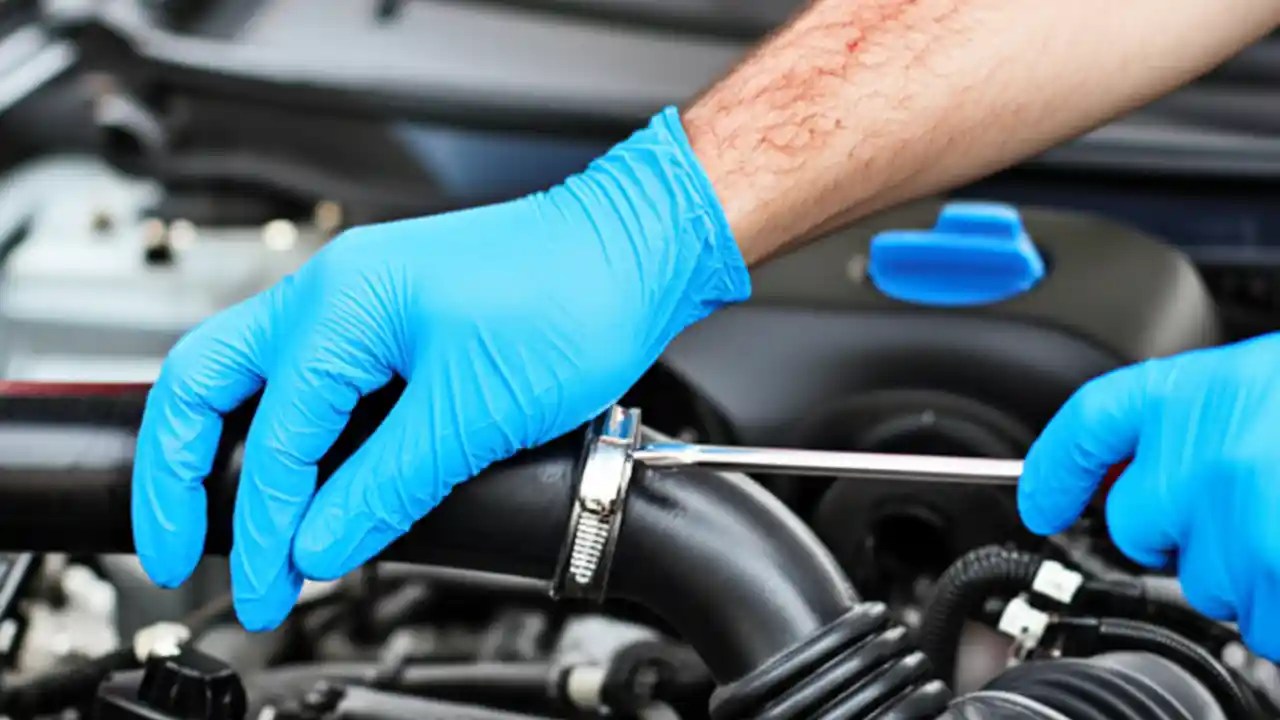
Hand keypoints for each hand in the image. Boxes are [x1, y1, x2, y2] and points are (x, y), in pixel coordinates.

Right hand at [131, 107, 750, 630]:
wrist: (634, 252)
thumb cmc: (572, 299)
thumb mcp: (473, 414)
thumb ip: (387, 485)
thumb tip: (321, 546)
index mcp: (342, 308)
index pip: (277, 440)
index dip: (265, 525)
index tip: (268, 586)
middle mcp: (333, 294)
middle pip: (206, 383)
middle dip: (178, 472)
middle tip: (174, 545)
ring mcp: (359, 300)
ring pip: (250, 375)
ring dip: (228, 447)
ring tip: (221, 517)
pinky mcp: (393, 317)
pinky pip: (309, 375)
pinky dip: (286, 429)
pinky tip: (296, 470)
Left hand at [1019, 333, 1279, 658]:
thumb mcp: (1266, 385)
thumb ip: (1207, 421)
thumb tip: (1150, 475)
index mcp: (1195, 389)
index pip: (1087, 426)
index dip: (1055, 468)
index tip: (1040, 500)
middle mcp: (1201, 451)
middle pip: (1142, 528)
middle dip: (1190, 532)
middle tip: (1257, 508)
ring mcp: (1240, 516)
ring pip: (1209, 584)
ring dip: (1253, 576)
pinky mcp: (1279, 569)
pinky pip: (1265, 624)